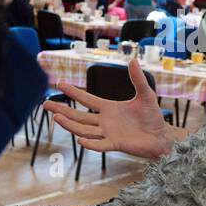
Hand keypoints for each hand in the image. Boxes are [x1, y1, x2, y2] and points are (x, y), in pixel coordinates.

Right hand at [42, 58, 177, 158]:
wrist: (161, 136)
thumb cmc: (153, 117)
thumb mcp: (145, 94)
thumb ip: (137, 79)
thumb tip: (133, 60)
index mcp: (109, 108)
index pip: (86, 99)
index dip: (73, 92)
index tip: (59, 83)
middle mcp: (104, 121)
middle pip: (78, 115)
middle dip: (62, 110)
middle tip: (45, 104)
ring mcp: (108, 133)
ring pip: (84, 129)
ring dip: (70, 124)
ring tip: (56, 117)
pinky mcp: (115, 144)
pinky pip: (99, 145)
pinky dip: (90, 143)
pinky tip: (80, 139)